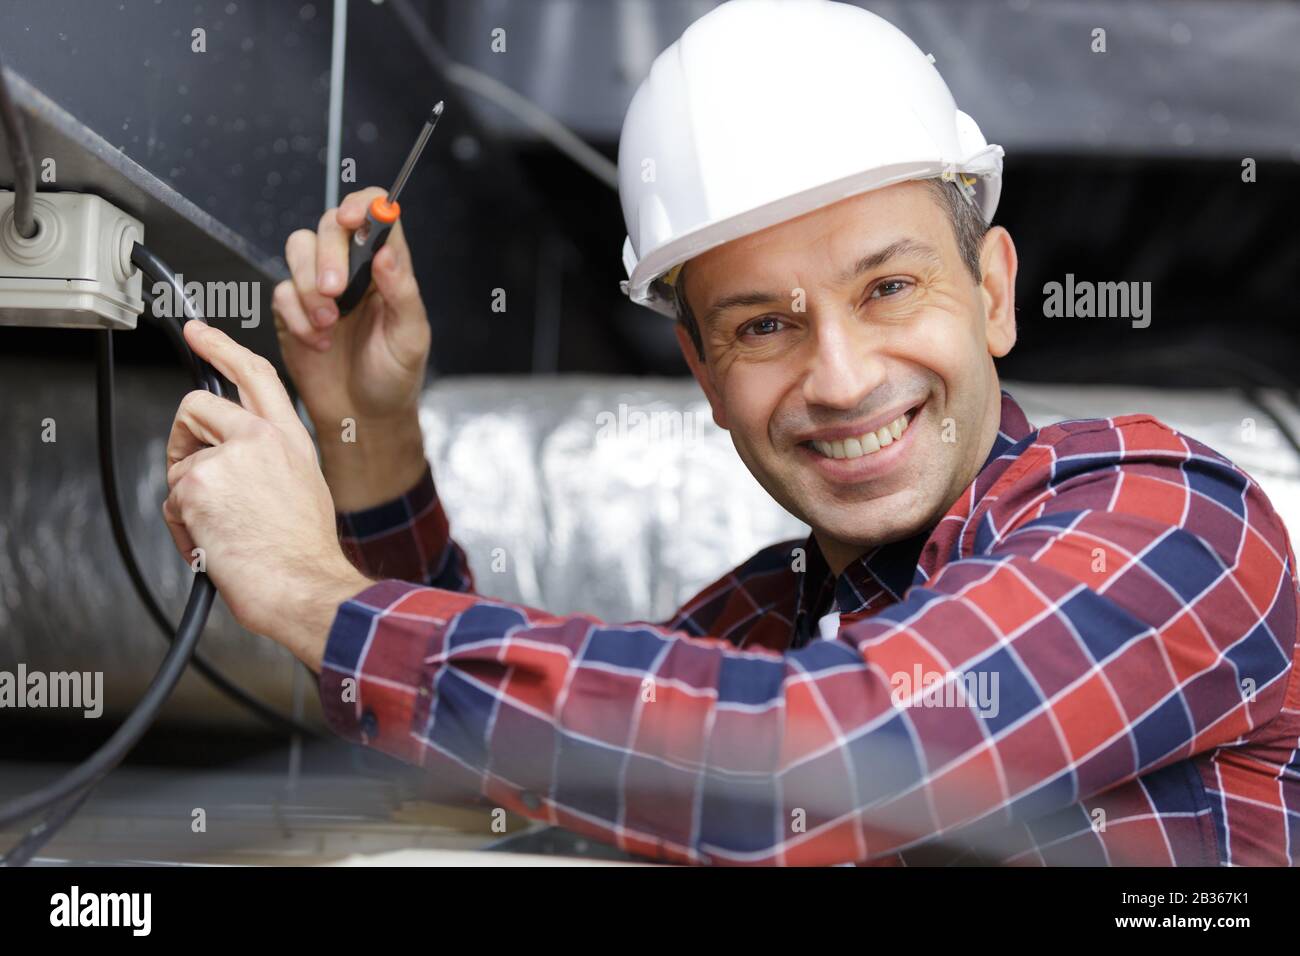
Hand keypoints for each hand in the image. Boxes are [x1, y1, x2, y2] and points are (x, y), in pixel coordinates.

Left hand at [163, 320, 371, 668]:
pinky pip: (172, 499)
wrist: (304, 585)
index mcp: (290, 440)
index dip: (223, 347)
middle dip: (183, 439)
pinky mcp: (201, 484)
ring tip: (220, 527)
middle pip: (198, 405)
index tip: (199, 332)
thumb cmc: (304, 553)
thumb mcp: (303, 489)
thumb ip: (269, 462)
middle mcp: (262, 440)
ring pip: (181, 462)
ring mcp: (230, 458)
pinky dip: (184, 527)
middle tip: (194, 473)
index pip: (256, 375)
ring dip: (188, 498)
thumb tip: (231, 462)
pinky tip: (214, 542)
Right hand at [273, 186, 431, 426]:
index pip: (376, 214)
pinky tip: (317, 343)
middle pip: (329, 226)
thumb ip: (402, 293)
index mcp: (388, 268)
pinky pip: (282, 292)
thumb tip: (387, 252)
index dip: (362, 205)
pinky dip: (297, 317)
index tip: (350, 220)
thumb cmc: (394, 376)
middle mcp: (353, 269)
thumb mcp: (410, 338)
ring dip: (308, 285)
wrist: (362, 416)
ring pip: (298, 249)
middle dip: (327, 256)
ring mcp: (320, 286)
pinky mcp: (293, 308)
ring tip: (328, 324)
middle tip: (335, 292)